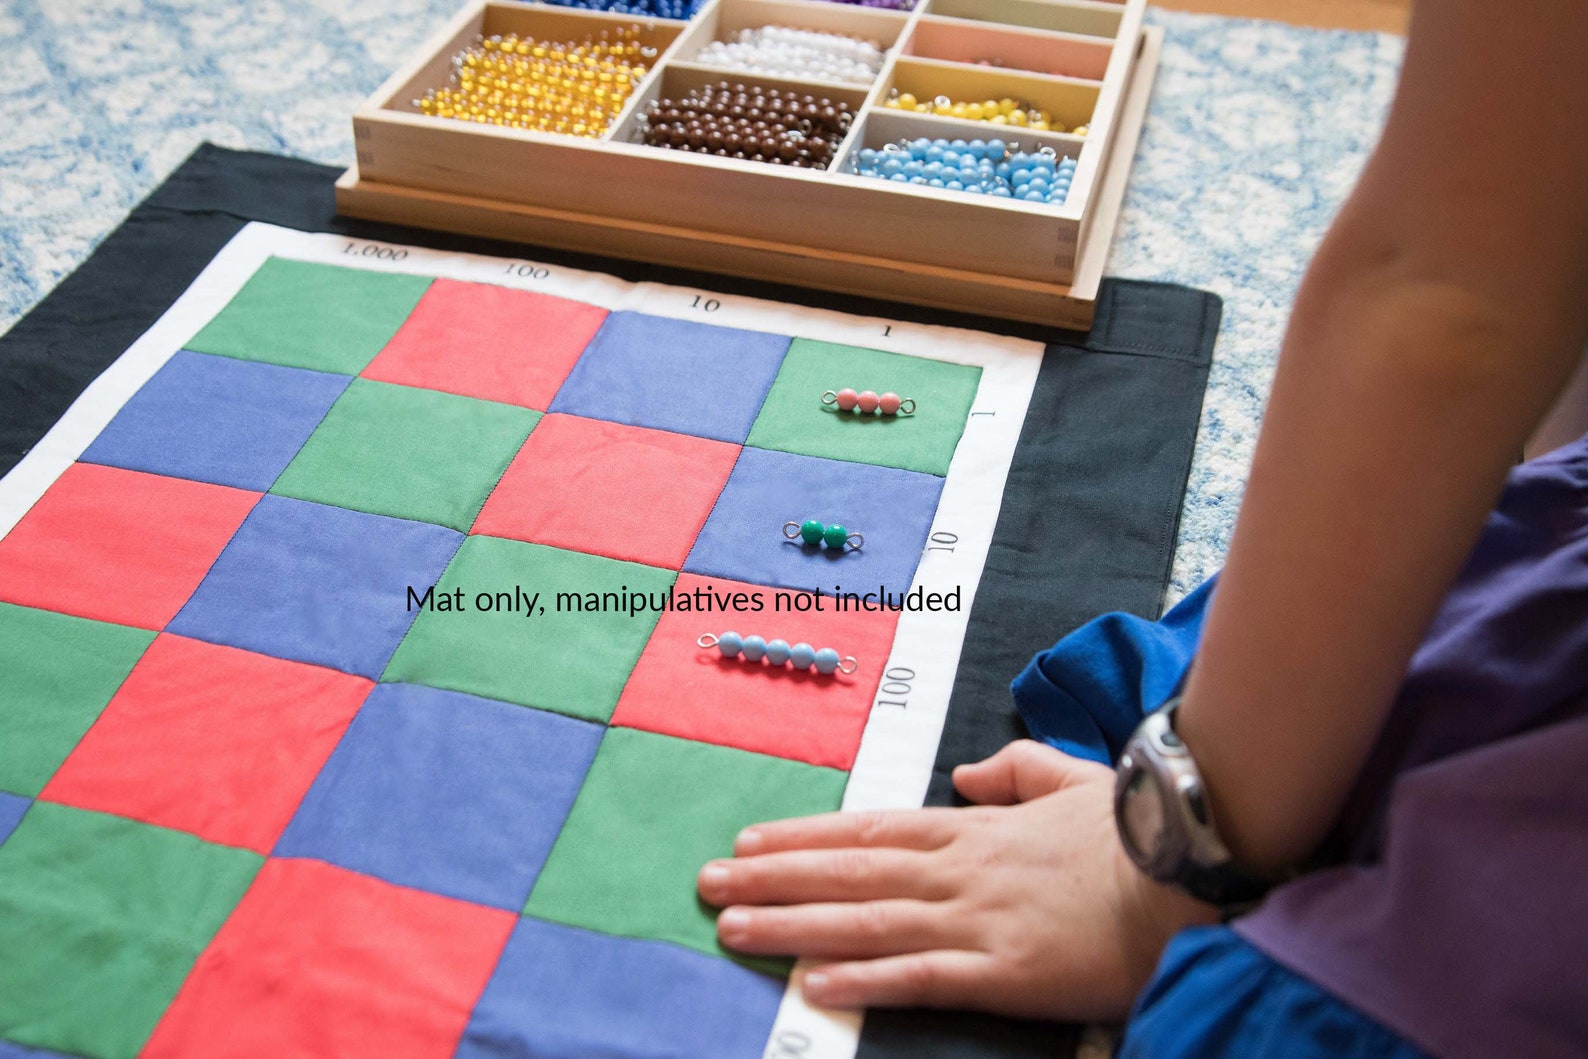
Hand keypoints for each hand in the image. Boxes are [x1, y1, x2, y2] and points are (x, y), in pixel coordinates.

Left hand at [697, 740, 1214, 1019]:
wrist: (1181, 874)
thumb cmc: (1124, 832)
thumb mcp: (1066, 779)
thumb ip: (1010, 770)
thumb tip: (965, 775)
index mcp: (970, 828)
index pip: (866, 830)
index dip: (803, 838)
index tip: (749, 844)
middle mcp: (956, 869)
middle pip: (847, 871)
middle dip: (772, 879)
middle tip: (708, 884)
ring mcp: (973, 919)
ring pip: (864, 918)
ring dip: (792, 923)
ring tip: (732, 928)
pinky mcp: (1000, 970)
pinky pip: (919, 975)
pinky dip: (863, 978)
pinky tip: (813, 982)